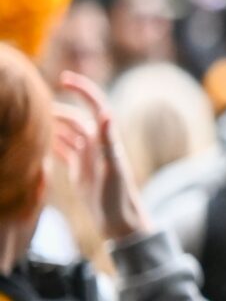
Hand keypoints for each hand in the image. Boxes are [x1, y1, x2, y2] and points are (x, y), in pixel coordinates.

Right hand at [49, 71, 150, 242]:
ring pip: (67, 133)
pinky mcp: (79, 170)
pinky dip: (51, 143)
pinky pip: (63, 151)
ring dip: (51, 125)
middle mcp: (97, 145)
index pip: (95, 107)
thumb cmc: (119, 196)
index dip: (82, 91)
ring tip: (30, 120)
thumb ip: (108, 142)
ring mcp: (87, 157)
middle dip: (57, 109)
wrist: (120, 222)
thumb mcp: (112, 169)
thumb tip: (106, 114)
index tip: (64, 79)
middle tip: (32, 105)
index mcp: (106, 140)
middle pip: (75, 119)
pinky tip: (36, 141)